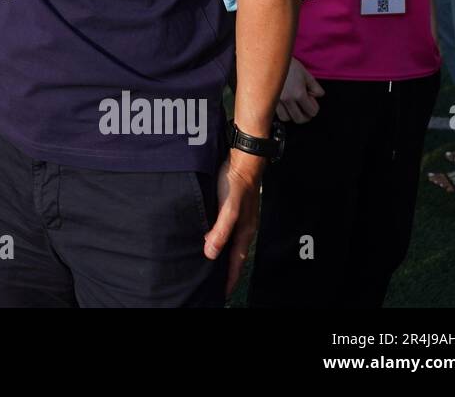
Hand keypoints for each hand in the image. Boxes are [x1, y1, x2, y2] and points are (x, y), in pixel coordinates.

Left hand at [204, 154, 262, 296]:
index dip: (230, 279)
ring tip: (212, 268)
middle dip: (227, 272)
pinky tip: (210, 240)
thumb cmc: (236, 183)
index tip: (222, 294)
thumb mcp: (229, 208)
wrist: (242, 160)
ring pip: (231, 245)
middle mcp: (244, 228)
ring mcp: (240, 219)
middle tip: (216, 286)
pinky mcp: (232, 210)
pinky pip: (226, 232)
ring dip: (223, 257)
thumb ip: (221, 230)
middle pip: (235, 256)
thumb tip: (210, 253)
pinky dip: (219, 241)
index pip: (236, 263)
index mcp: (245, 232)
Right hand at [275, 57, 323, 123]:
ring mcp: (276, 101)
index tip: (311, 100)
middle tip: (306, 107)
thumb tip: (318, 96)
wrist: (269, 58)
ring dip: (292, 115)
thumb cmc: (287, 64)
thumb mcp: (306, 73)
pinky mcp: (268, 100)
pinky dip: (282, 112)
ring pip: (286, 119)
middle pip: (300, 119)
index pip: (312, 111)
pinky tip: (285, 105)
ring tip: (294, 107)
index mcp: (298, 93)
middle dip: (306, 115)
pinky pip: (276, 113)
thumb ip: (315, 87)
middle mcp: (287, 100)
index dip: (314, 107)